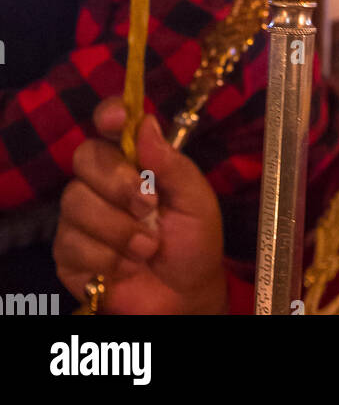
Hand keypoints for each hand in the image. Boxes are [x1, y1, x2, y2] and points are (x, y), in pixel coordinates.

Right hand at [54, 97, 228, 314]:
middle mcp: (101, 182)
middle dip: (119, 183)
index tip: (116, 120)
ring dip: (119, 230)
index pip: (110, 124)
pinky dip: (107, 259)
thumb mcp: (196, 200)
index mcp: (135, 160)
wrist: (185, 297)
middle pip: (86, 158)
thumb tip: (146, 124)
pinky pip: (72, 244)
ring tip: (148, 248)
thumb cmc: (194, 242)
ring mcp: (80, 217)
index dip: (109, 114)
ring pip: (76, 202)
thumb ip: (172, 164)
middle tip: (149, 206)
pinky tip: (126, 268)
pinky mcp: (68, 254)